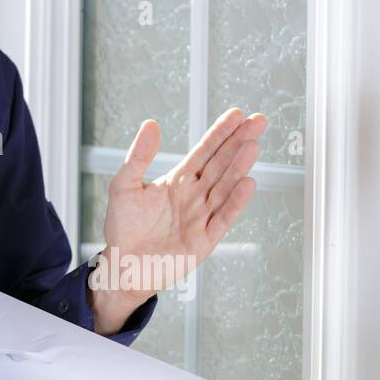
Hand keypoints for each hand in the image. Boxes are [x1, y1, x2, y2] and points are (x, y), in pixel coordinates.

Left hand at [94, 107, 267, 300]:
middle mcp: (194, 195)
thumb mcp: (124, 185)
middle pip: (221, 164)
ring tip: (252, 146)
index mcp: (178, 180)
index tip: (237, 114)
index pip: (204, 151)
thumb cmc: (123, 227)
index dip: (220, 133)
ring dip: (239, 167)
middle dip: (239, 142)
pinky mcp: (204, 240)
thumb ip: (139, 156)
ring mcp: (202, 216)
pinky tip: (247, 184)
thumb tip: (150, 124)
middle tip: (257, 121)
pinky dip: (236, 202)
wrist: (122, 266)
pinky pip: (223, 218)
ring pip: (225, 188)